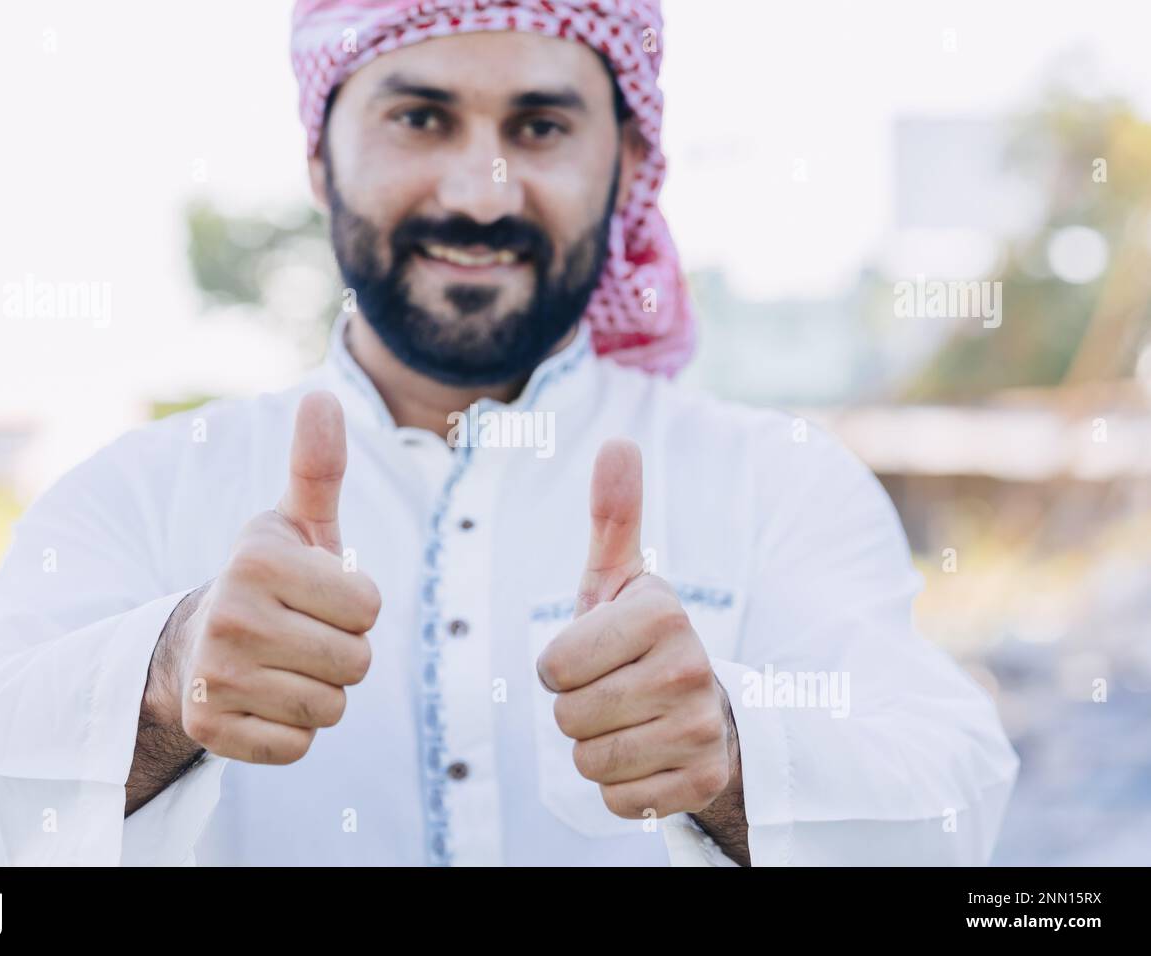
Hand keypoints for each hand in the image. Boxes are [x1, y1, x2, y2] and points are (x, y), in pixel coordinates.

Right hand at [176, 390, 380, 763]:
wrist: (196, 643)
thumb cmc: (270, 579)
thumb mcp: (296, 522)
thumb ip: (318, 466)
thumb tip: (324, 395)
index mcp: (256, 559)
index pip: (369, 607)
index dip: (356, 604)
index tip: (318, 594)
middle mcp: (230, 615)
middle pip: (356, 662)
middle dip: (343, 652)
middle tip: (301, 634)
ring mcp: (214, 676)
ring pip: (330, 708)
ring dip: (319, 691)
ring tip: (282, 665)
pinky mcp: (209, 729)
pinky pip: (297, 746)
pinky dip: (291, 730)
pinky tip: (263, 700)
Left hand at [535, 439, 739, 821]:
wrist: (707, 711)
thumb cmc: (641, 642)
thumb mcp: (622, 582)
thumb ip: (613, 517)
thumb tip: (618, 442)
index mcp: (664, 613)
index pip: (553, 664)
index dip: (558, 665)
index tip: (591, 654)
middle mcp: (692, 669)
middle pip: (568, 716)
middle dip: (575, 708)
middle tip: (611, 691)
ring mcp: (701, 730)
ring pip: (588, 762)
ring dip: (594, 749)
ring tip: (627, 722)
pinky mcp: (702, 783)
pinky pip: (617, 800)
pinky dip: (620, 787)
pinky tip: (647, 757)